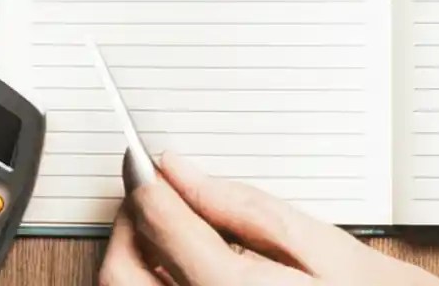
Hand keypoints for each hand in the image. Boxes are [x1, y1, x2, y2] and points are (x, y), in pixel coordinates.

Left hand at [101, 152, 438, 285]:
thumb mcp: (317, 244)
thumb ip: (240, 205)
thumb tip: (181, 172)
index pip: (159, 223)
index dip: (146, 183)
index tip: (146, 164)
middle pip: (121, 272)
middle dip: (128, 225)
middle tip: (153, 195)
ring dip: (134, 259)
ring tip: (169, 232)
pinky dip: (153, 284)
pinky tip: (182, 270)